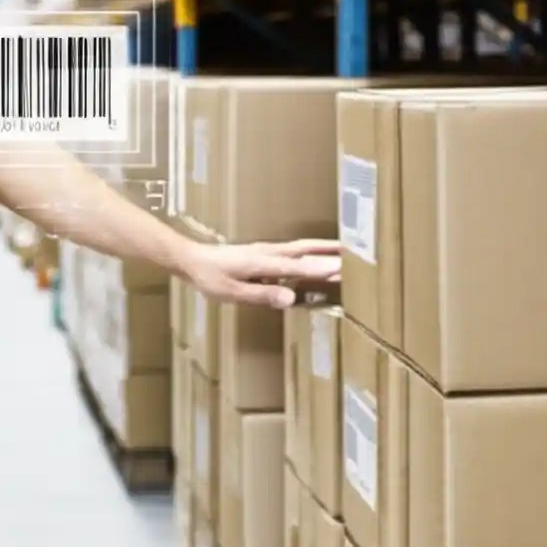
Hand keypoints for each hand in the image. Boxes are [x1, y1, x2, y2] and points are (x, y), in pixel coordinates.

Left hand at [180, 239, 341, 308]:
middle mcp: (268, 253)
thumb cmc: (210, 278)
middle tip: (355, 253)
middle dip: (329, 252)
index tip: (341, 269)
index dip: (319, 268)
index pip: (297, 266)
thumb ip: (262, 294)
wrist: (192, 260)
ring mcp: (266, 251)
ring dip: (322, 249)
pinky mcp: (263, 253)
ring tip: (344, 251)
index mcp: (262, 262)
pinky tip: (314, 259)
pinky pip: (292, 252)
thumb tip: (290, 298)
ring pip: (300, 248)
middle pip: (305, 250)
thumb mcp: (232, 292)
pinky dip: (309, 252)